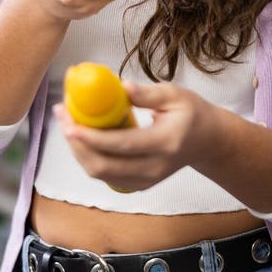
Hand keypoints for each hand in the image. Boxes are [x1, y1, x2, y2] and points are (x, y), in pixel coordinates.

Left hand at [55, 80, 217, 191]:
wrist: (207, 141)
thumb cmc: (192, 113)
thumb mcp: (175, 95)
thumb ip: (147, 94)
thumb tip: (121, 87)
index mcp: (165, 143)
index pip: (121, 145)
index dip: (92, 136)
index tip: (71, 120)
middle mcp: (154, 168)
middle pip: (104, 166)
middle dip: (76, 143)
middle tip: (63, 116)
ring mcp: (146, 180)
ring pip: (100, 174)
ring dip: (78, 150)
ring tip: (68, 123)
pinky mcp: (139, 184)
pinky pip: (106, 176)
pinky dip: (89, 157)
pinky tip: (82, 137)